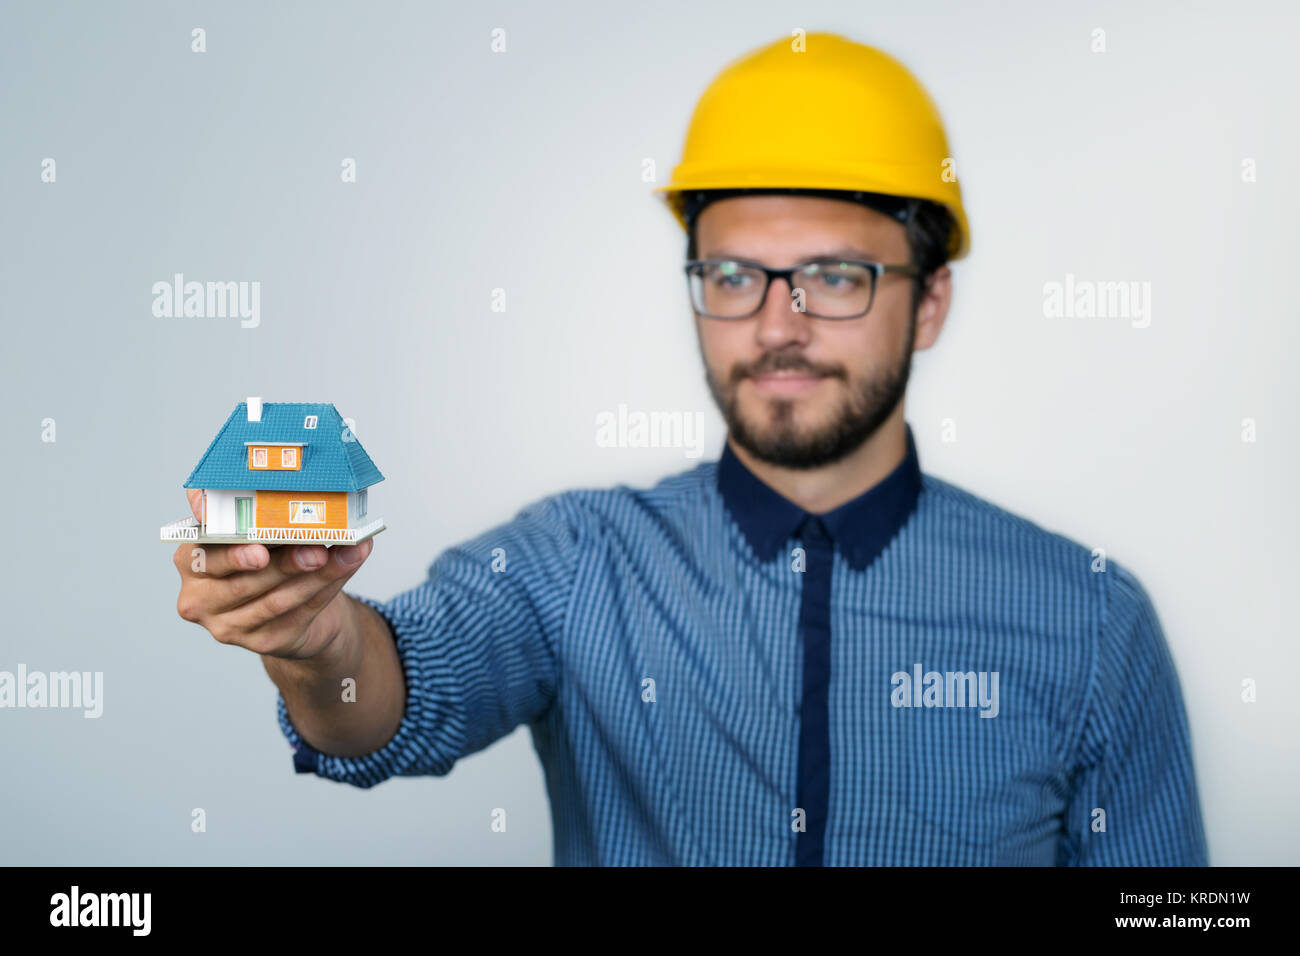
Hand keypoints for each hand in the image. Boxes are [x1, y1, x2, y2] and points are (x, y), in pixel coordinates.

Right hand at [172, 489, 373, 660]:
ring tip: (344, 554)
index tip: (260, 549)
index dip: (233, 554)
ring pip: (275, 601)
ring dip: (315, 576)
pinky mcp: (262, 642)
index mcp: (190, 561)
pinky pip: (299, 614)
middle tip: (315, 550)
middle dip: (284, 565)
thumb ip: (241, 508)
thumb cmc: (264, 555)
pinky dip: (327, 587)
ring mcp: (228, 626)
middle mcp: (199, 598)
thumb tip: (251, 479)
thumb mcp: (247, 528)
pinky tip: (347, 565)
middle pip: (243, 583)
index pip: (205, 556)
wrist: (286, 601)